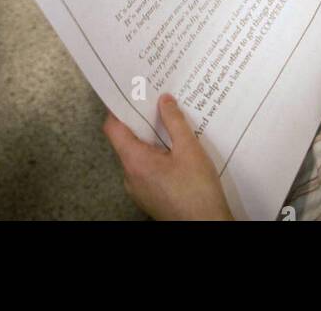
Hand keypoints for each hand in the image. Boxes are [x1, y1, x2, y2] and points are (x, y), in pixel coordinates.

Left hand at [103, 93, 233, 220]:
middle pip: (126, 141)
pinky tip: (175, 151)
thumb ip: (174, 122)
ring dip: (151, 140)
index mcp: (134, 162)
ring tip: (170, 125)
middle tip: (156, 102)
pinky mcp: (149, 198)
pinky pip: (146, 170)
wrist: (207, 227)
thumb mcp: (189, 150)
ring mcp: (139, 190)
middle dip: (141, 121)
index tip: (130, 93)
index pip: (113, 128)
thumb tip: (163, 100)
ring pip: (138, 156)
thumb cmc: (197, 191)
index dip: (119, 108)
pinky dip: (156, 157)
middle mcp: (130, 177)